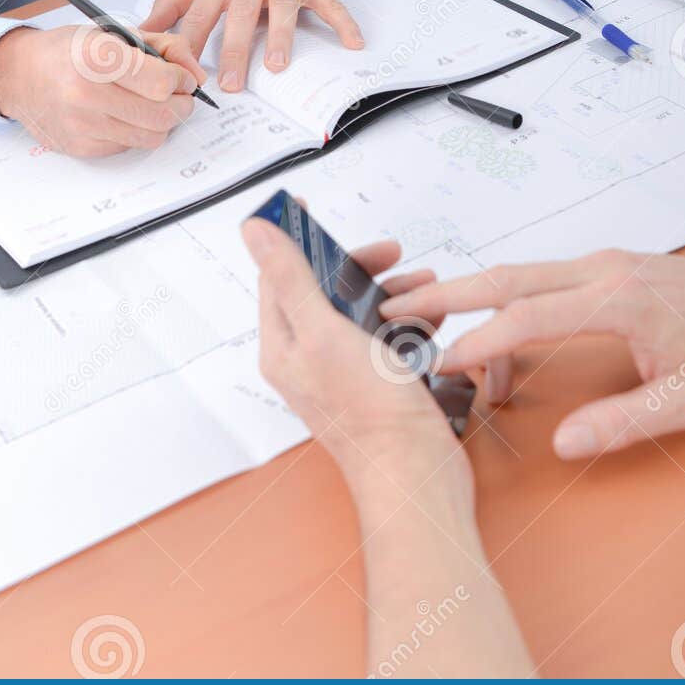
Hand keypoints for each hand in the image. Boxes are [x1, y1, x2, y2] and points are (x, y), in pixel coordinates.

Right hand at [0, 23, 206, 156]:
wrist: (20, 75)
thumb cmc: (68, 51)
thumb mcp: (114, 33)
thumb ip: (162, 46)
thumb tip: (194, 72)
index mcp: (97, 58)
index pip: (162, 83)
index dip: (182, 79)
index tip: (182, 76)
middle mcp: (87, 94)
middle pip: (162, 115)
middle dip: (181, 105)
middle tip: (178, 94)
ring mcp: (83, 126)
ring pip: (152, 137)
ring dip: (163, 121)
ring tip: (152, 103)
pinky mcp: (81, 148)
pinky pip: (129, 146)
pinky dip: (136, 131)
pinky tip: (124, 113)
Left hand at [146, 0, 363, 91]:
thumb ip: (172, 4)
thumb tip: (140, 31)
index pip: (201, 16)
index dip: (191, 45)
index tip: (184, 74)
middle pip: (241, 16)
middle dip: (236, 50)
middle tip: (232, 84)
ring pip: (282, 8)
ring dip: (282, 36)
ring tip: (278, 66)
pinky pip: (329, 2)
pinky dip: (344, 21)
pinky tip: (353, 42)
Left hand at [241, 214, 471, 505]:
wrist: (417, 476)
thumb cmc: (370, 412)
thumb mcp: (324, 331)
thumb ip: (290, 277)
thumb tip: (252, 230)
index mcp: (284, 346)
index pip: (279, 277)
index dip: (296, 240)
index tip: (310, 208)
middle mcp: (307, 359)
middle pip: (325, 291)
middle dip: (360, 267)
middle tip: (392, 251)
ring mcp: (342, 374)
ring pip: (360, 313)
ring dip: (392, 292)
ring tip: (424, 286)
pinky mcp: (376, 385)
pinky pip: (386, 338)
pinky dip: (408, 322)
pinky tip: (432, 319)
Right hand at [381, 247, 684, 459]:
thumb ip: (623, 423)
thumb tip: (563, 442)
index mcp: (615, 301)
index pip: (527, 317)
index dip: (479, 342)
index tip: (440, 363)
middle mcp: (600, 271)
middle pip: (506, 276)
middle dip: (445, 292)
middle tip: (395, 306)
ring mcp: (599, 265)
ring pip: (518, 274)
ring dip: (471, 296)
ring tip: (432, 327)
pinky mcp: (602, 269)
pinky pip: (539, 280)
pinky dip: (505, 301)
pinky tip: (498, 335)